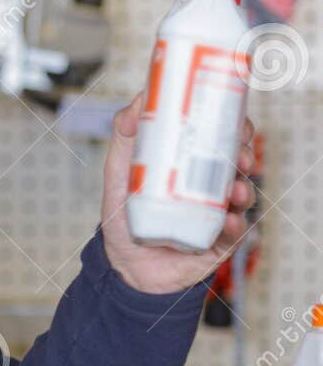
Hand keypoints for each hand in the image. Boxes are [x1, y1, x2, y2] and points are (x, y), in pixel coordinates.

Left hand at [100, 93, 257, 294]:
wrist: (123, 263)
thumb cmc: (124, 214)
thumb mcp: (119, 170)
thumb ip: (126, 136)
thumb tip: (137, 101)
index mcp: (193, 166)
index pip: (224, 140)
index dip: (237, 129)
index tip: (238, 122)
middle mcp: (210, 188)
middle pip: (240, 165)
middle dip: (245, 156)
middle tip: (239, 156)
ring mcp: (217, 215)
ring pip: (243, 198)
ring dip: (244, 190)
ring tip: (235, 190)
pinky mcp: (218, 243)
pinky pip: (234, 234)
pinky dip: (235, 226)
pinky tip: (230, 221)